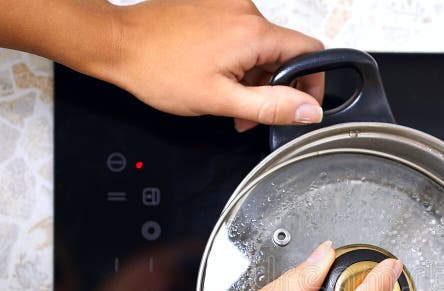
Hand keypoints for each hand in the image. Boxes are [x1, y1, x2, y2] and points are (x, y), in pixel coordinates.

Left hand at [108, 0, 324, 130]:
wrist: (116, 43)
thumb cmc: (158, 70)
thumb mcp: (221, 100)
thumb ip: (271, 107)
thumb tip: (310, 110)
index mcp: (253, 33)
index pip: (311, 53)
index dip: (313, 83)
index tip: (299, 105)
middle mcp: (245, 11)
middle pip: (284, 53)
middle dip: (274, 87)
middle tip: (249, 114)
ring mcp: (228, 5)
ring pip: (261, 47)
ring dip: (253, 77)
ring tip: (225, 97)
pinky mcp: (213, 6)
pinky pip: (241, 35)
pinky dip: (237, 60)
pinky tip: (214, 76)